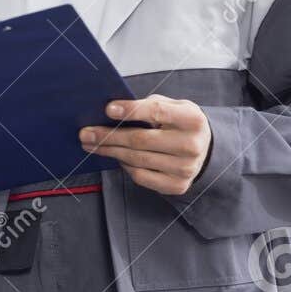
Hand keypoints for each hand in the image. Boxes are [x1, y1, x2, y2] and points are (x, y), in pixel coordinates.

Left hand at [79, 95, 211, 196]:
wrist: (204, 150)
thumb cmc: (181, 124)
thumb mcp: (173, 106)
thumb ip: (149, 105)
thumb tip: (114, 110)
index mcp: (193, 120)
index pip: (157, 112)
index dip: (131, 110)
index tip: (108, 109)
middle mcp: (191, 145)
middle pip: (140, 140)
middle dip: (108, 136)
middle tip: (86, 133)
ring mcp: (185, 169)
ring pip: (136, 159)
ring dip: (109, 151)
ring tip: (92, 144)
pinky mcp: (176, 185)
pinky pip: (140, 176)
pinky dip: (124, 166)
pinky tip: (115, 156)